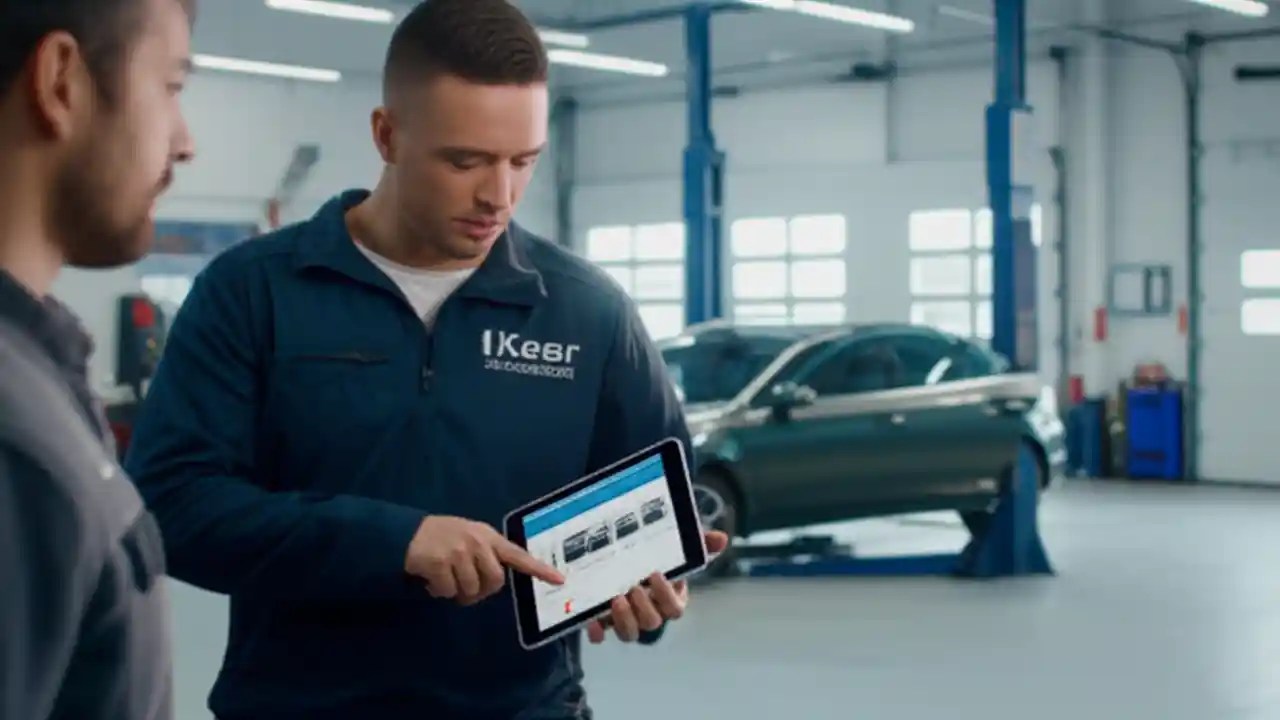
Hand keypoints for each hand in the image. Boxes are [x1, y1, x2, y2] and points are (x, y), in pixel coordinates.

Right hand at [405, 515, 563, 605]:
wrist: (407, 533)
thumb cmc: (442, 538)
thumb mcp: (469, 538)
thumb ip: (487, 554)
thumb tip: (497, 583)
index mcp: (488, 537)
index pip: (518, 555)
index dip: (538, 569)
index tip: (559, 579)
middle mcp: (477, 542)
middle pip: (494, 582)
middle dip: (480, 591)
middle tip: (464, 587)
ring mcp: (458, 551)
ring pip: (470, 590)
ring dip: (457, 592)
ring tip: (445, 577)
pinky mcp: (440, 562)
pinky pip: (447, 592)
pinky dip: (438, 591)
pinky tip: (431, 578)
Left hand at [586, 530, 729, 643]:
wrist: (623, 556)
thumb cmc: (656, 556)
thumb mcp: (675, 546)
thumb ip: (699, 544)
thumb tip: (721, 538)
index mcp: (670, 601)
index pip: (674, 609)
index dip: (666, 596)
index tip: (655, 574)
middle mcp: (650, 614)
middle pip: (652, 624)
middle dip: (643, 608)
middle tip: (634, 588)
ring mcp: (627, 619)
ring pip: (629, 634)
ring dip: (623, 621)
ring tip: (616, 600)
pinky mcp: (604, 620)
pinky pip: (600, 634)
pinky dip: (596, 632)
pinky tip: (591, 622)